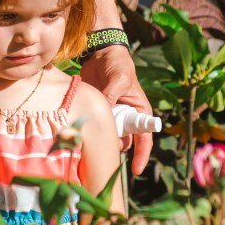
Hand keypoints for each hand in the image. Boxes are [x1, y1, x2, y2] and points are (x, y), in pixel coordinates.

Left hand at [81, 44, 153, 173]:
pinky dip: (89, 131)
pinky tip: (79, 134)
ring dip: (101, 141)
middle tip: (103, 157)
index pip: (145, 138)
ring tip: (89, 145)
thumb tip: (104, 114)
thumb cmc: (118, 65)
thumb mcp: (119, 80)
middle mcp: (126, 117)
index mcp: (139, 111)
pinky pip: (94, 127)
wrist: (100, 53)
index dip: (141, 156)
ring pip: (108, 137)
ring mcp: (111, 116)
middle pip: (124, 142)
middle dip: (115, 151)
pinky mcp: (96, 112)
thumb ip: (112, 97)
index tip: (136, 171)